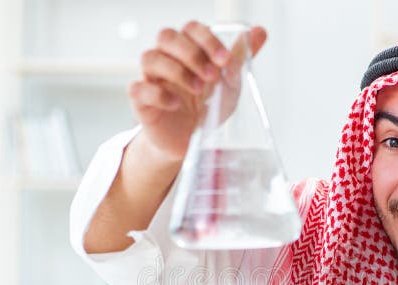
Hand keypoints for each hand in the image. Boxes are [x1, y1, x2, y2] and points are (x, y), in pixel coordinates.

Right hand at [127, 21, 267, 161]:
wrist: (189, 142)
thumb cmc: (205, 108)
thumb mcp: (228, 84)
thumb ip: (239, 59)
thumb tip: (259, 31)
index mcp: (187, 51)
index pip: (191, 29)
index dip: (207, 40)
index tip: (224, 60)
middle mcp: (166, 59)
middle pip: (167, 37)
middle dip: (192, 53)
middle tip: (212, 76)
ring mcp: (151, 79)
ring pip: (150, 58)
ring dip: (177, 71)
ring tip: (197, 90)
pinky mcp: (141, 102)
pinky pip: (138, 88)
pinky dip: (158, 94)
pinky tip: (175, 104)